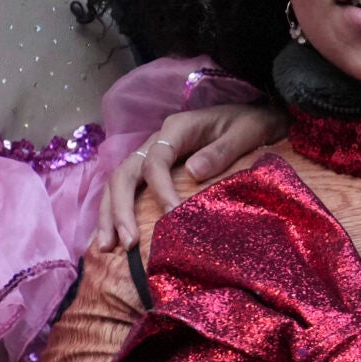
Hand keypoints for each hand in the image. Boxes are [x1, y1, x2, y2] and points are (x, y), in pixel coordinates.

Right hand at [98, 102, 287, 249]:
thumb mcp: (247, 131)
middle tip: (128, 242)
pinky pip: (128, 189)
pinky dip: (116, 212)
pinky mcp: (154, 169)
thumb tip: (192, 173)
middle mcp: (158, 140)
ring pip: (118, 182)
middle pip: (125, 173)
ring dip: (109, 214)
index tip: (172, 215)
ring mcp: (152, 154)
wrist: (255, 114)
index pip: (156, 160)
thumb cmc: (253, 122)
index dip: (160, 188)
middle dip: (120, 208)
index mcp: (178, 128)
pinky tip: (113, 238)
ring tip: (106, 247)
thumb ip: (222, 150)